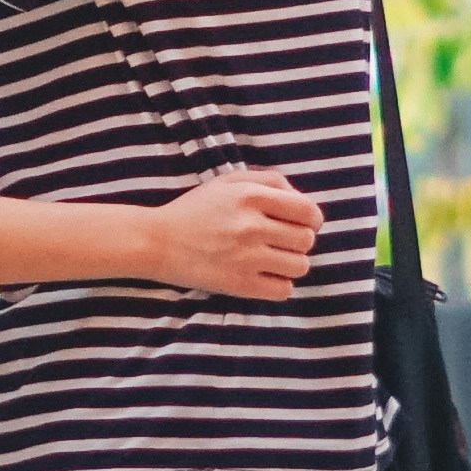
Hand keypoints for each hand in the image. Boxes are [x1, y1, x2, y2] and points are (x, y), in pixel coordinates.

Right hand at [143, 167, 322, 299]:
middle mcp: (252, 226)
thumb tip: (299, 197)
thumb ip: (268, 180)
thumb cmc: (195, 209)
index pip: (308, 211)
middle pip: (306, 240)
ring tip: (274, 260)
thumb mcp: (229, 182)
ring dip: (291, 264)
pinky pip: (283, 290)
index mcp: (251, 197)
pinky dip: (279, 285)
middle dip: (299, 241)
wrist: (158, 241)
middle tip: (282, 242)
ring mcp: (246, 257)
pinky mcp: (239, 284)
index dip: (311, 219)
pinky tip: (265, 276)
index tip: (302, 224)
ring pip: (300, 267)